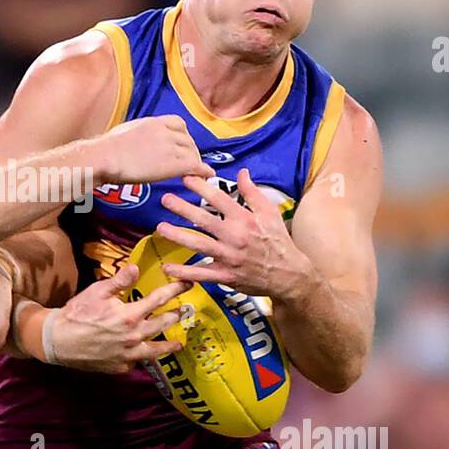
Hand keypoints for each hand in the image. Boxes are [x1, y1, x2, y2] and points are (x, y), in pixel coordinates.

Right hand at [47, 262, 188, 373]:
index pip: (160, 299)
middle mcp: (134, 336)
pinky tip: (146, 354)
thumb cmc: (77, 313)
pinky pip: (137, 362)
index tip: (188, 284)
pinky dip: (143, 356)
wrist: (58, 341)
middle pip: (163, 324)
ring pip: (156, 350)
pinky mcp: (121, 367)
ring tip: (179, 343)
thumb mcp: (97, 291)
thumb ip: (119, 281)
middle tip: (186, 311)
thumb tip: (136, 267)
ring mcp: (129, 354)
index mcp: (130, 315)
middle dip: (176, 315)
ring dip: (169, 344)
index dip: (175, 289)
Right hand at [90, 115, 213, 184]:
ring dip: (196, 162)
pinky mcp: (171, 164)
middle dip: (191, 150)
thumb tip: (128, 138)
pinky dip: (203, 171)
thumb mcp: (123, 132)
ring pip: (192, 153)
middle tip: (191, 161)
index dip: (183, 135)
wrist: (104, 157)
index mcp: (152, 122)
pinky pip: (194, 166)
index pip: (178, 123)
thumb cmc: (104, 149)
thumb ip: (135, 133)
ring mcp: (169, 147)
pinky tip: (207, 176)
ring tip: (197, 172)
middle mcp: (164, 132)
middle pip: (187, 139)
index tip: (183, 143)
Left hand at [156, 169, 315, 300]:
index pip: (219, 198)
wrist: (289, 274)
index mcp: (244, 219)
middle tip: (165, 199)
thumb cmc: (278, 240)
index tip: (185, 178)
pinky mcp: (226, 276)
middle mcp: (235, 236)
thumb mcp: (270, 212)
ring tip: (160, 228)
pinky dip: (184, 272)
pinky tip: (168, 268)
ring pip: (199, 245)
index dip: (200, 187)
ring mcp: (229, 257)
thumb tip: (241, 172)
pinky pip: (202, 274)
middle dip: (182, 208)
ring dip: (178, 236)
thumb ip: (253, 192)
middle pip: (204, 220)